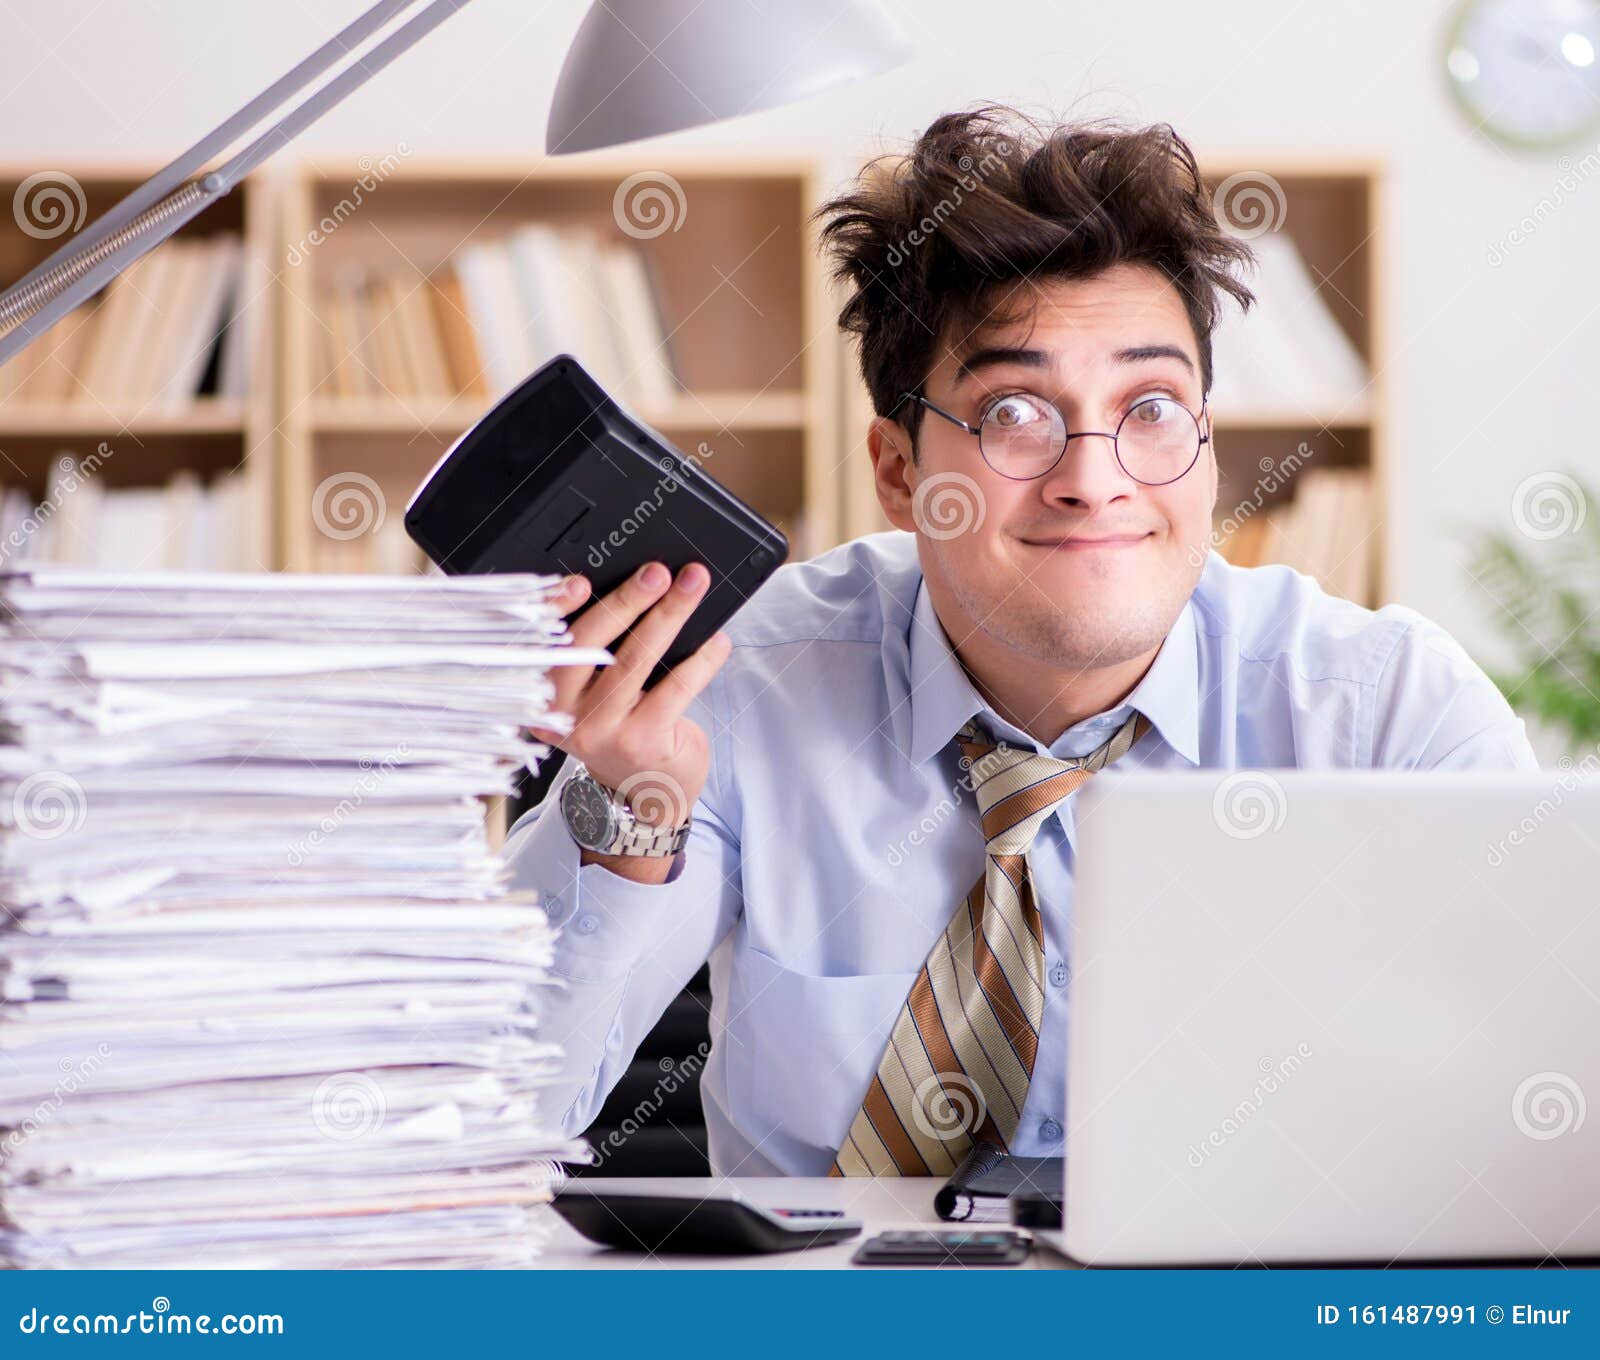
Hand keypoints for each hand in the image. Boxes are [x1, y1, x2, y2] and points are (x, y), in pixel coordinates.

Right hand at [528, 560, 731, 831]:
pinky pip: (675, 687)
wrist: (645, 796)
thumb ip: (599, 653)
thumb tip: (637, 591)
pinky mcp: (640, 741)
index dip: (558, 609)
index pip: (546, 643)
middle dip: (629, 599)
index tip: (581, 582)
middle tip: (658, 572)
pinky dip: (700, 658)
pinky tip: (716, 640)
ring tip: (692, 586)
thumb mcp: (595, 695)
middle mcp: (562, 713)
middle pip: (592, 642)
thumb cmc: (622, 731)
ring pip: (636, 659)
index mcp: (543, 693)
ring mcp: (601, 729)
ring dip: (670, 615)